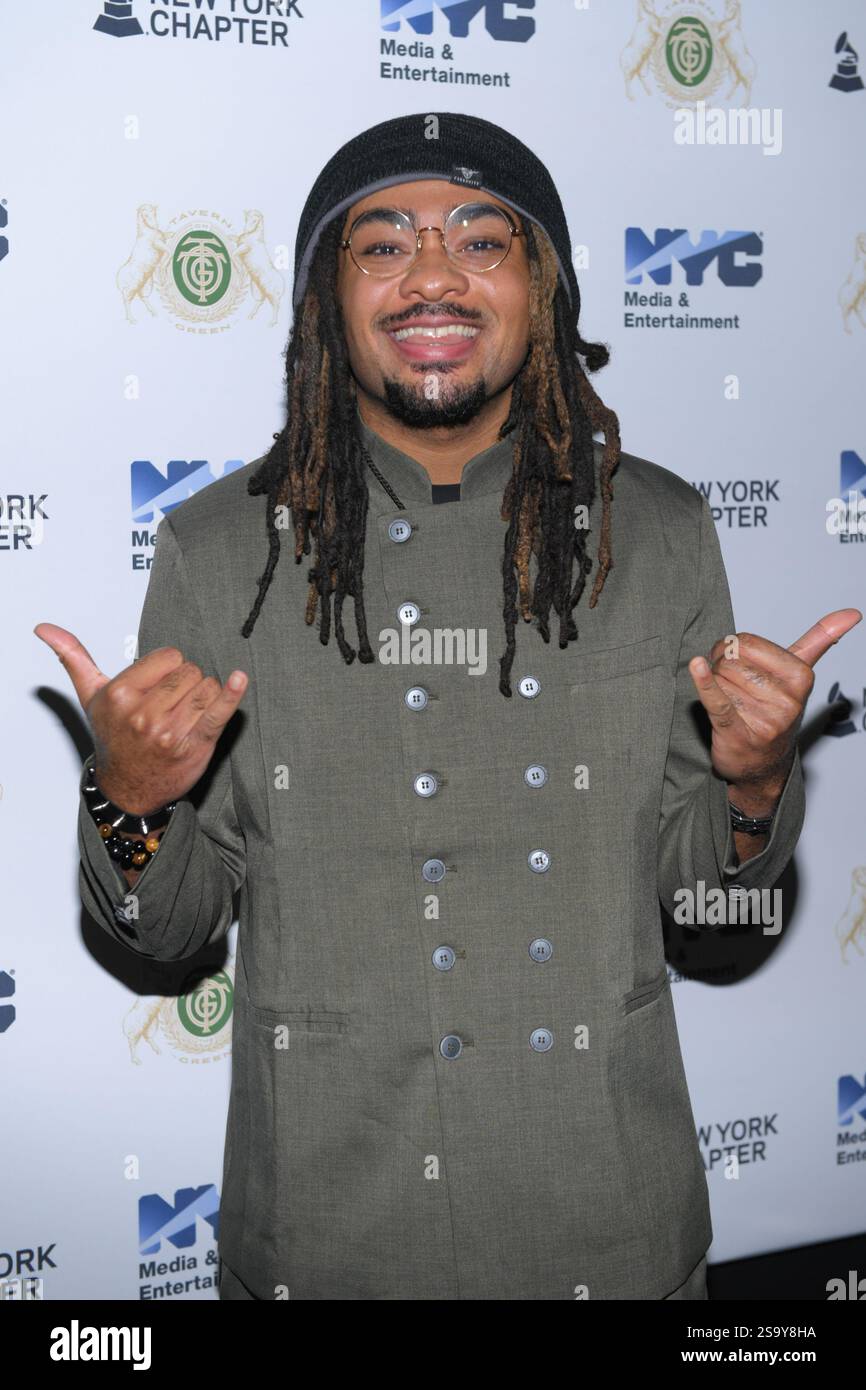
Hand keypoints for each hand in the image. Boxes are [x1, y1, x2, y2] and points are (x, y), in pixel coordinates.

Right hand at [34, 623, 248, 813]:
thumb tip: (45, 629)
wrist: (129, 788)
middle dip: (186, 683)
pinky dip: (232, 695)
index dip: (170, 667)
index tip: (159, 685)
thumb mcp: (90, 697)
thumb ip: (73, 659)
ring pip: (207, 688)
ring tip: (184, 714)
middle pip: (191, 671)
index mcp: (121, 695)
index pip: (169, 657)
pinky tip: (239, 679)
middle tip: (170, 705)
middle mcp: (144, 715)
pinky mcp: (195, 745)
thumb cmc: (114, 738)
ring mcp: (171, 732)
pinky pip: (218, 712)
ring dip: (203, 696)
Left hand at [687, 608, 862, 792]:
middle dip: (722, 666)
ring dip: (715, 686)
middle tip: (731, 685)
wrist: (762, 764)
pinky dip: (704, 683)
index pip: (747, 641)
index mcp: (801, 677)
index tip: (738, 661)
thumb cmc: (775, 711)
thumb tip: (853, 612)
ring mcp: (763, 717)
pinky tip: (697, 667)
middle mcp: (786, 699)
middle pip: (730, 659)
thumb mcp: (799, 676)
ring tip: (729, 701)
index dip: (733, 648)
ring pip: (719, 678)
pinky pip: (717, 700)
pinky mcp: (737, 731)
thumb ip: (820, 641)